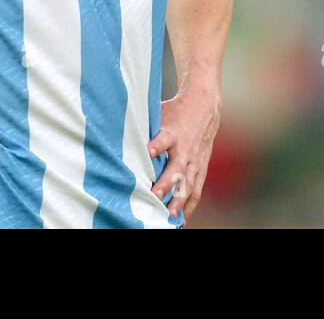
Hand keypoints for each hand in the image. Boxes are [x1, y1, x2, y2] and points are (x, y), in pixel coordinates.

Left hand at [148, 86, 220, 221]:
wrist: (205, 106)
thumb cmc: (176, 111)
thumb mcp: (160, 112)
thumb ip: (144, 127)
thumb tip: (118, 135)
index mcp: (173, 132)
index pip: (164, 140)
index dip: (156, 146)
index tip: (148, 152)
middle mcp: (185, 149)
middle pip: (177, 168)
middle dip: (166, 184)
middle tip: (155, 197)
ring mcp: (195, 160)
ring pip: (188, 183)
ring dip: (179, 200)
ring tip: (170, 217)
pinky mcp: (201, 167)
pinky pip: (197, 189)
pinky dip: (190, 204)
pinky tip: (182, 218)